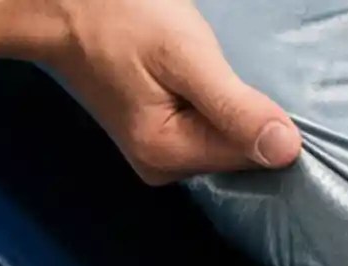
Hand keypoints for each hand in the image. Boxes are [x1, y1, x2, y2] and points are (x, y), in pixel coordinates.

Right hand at [24, 0, 302, 184]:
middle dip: (246, 113)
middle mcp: (162, 167)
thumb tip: (287, 151)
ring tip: (210, 68)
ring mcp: (157, 153)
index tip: (250, 78)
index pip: (250, 157)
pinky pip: (206, 129)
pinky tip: (204, 79)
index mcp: (167, 156)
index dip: (265, 119)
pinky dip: (216, 105)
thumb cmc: (118, 18)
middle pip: (237, 153)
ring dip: (231, 108)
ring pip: (224, 140)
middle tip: (225, 67)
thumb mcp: (184, 56)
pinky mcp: (156, 134)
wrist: (60, 6)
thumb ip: (234, 107)